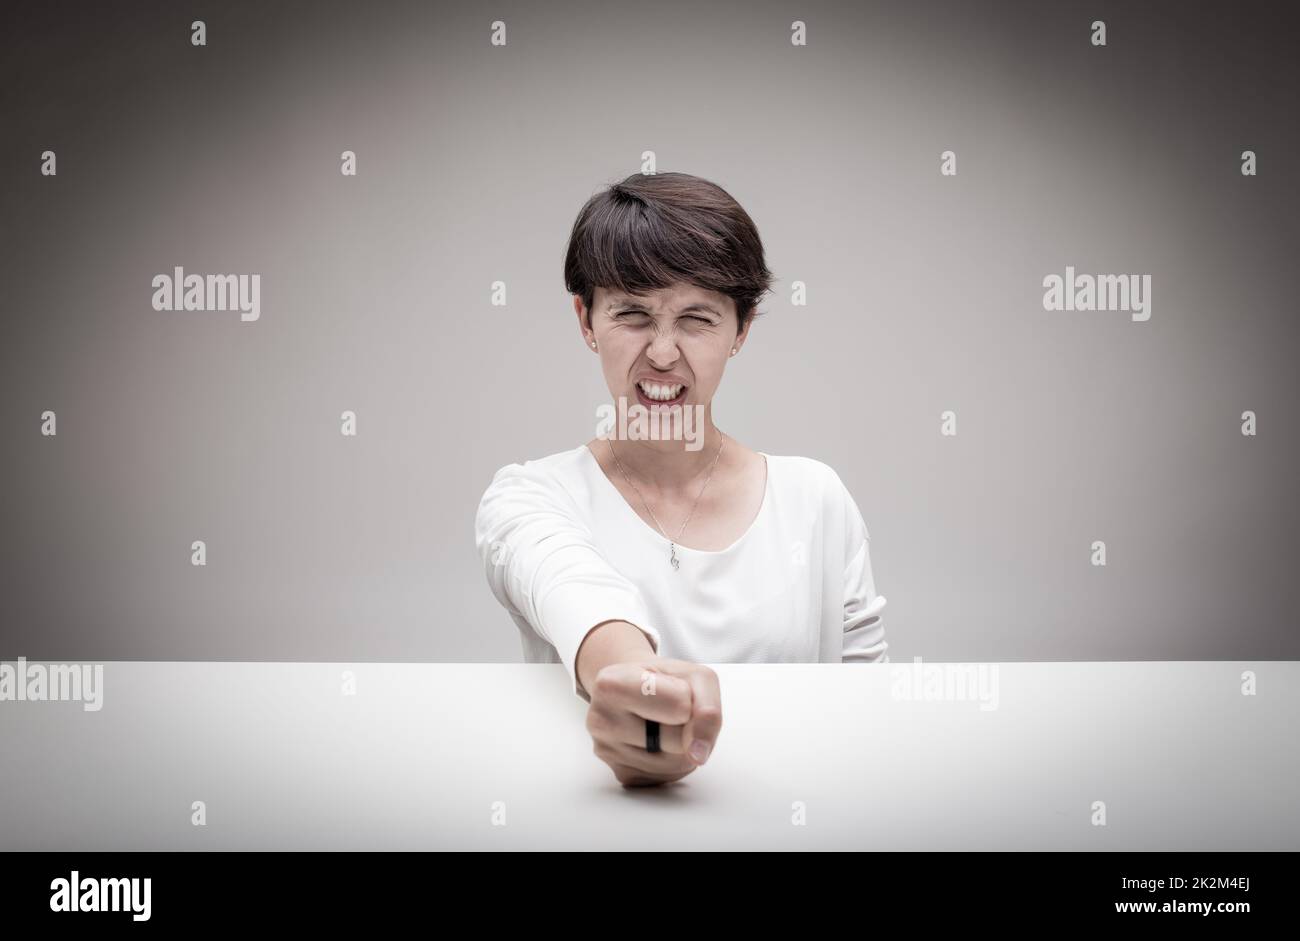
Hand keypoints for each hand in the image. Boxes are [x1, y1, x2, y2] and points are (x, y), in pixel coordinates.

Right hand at [585, 656, 722, 787]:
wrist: (634, 688)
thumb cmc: (663, 680)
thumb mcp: (694, 676)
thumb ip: (707, 708)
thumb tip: (699, 754)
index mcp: (612, 684)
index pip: (679, 706)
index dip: (687, 697)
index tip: (669, 687)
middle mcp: (602, 721)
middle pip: (679, 740)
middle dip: (686, 725)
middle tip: (666, 708)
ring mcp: (609, 753)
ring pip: (677, 764)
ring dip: (683, 747)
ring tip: (663, 724)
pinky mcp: (622, 776)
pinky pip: (669, 778)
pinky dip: (674, 762)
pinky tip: (658, 743)